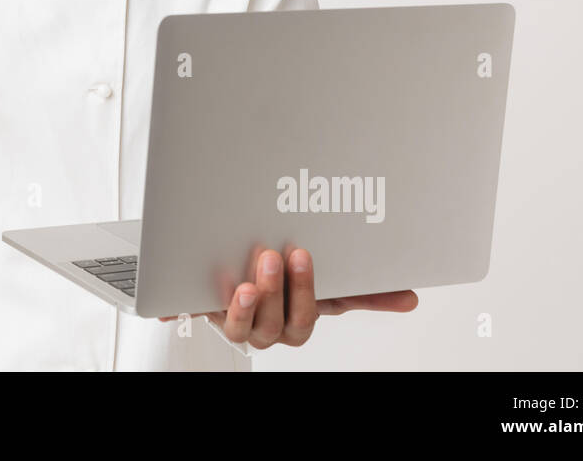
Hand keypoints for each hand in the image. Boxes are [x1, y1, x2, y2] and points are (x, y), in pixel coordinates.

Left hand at [159, 248, 417, 348]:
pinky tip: (171, 304)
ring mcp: (231, 320)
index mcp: (294, 321)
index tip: (303, 254)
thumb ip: (365, 292)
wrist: (237, 277)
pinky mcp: (200, 311)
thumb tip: (411, 298)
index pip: (305, 317)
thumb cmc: (288, 284)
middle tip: (274, 254)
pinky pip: (186, 315)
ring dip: (242, 302)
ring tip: (243, 274)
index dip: (304, 291)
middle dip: (274, 290)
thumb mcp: (326, 285)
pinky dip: (178, 309)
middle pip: (271, 323)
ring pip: (238, 324)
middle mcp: (263, 327)